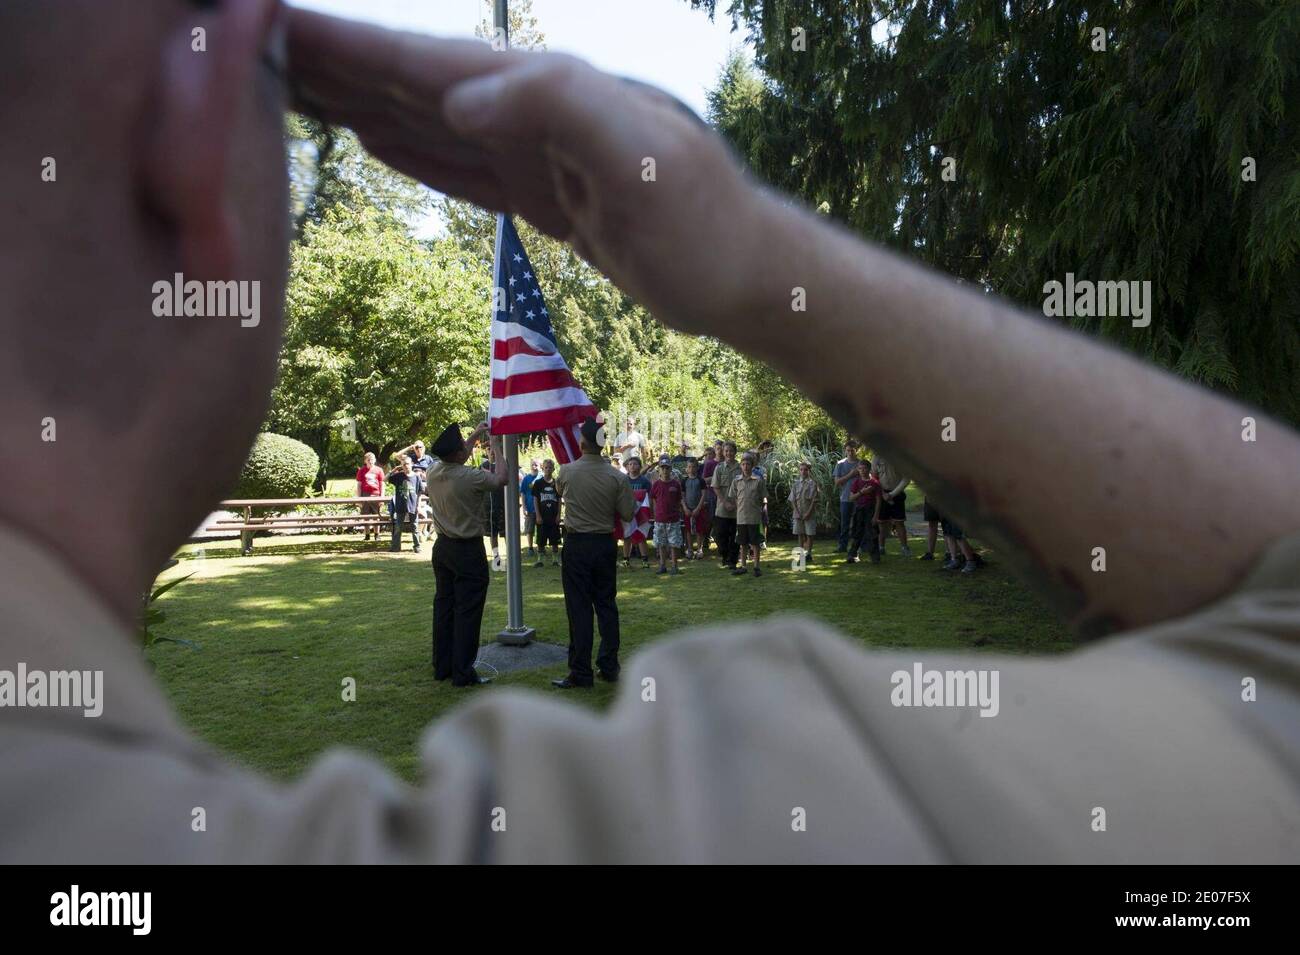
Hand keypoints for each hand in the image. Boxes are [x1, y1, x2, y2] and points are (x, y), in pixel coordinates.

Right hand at [286, 8, 759, 335]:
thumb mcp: (641, 158)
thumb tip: (457, 97)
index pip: (424, 62)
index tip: (270, 21)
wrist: (746, 276)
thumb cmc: (703, 224)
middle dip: (334, 64)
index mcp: (540, 92)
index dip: (347, 44)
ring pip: (426, 120)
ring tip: (295, 85)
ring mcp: (534, 155)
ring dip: (360, 101)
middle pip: (411, 81)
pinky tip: (378, 140)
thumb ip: (556, 107)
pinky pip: (460, 168)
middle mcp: (529, 112)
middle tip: (248, 49)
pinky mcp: (544, 197)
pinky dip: (413, 151)